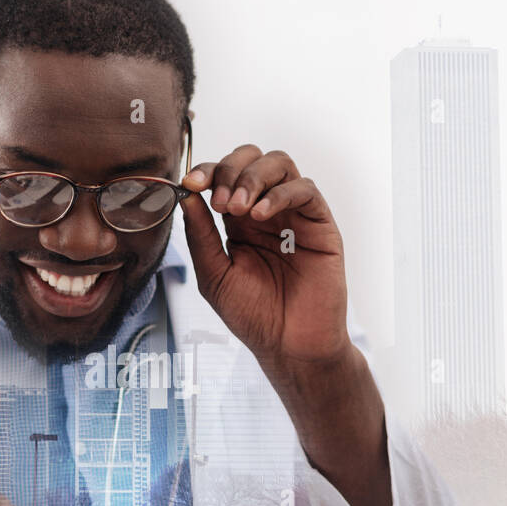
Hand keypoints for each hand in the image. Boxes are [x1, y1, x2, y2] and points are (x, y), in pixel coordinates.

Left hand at [179, 146, 392, 505]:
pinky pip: (305, 190)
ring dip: (254, 177)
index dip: (206, 172)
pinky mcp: (320, 225)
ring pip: (279, 165)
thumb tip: (186, 196)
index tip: (190, 183)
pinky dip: (280, 194)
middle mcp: (267, 212)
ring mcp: (294, 215)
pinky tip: (261, 215)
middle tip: (221, 201)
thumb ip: (200, 236)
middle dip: (230, 170)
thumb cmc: (254, 316)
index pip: (223, 178)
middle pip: (251, 160)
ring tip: (239, 208)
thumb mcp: (214, 275)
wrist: (289, 345)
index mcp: (238, 222)